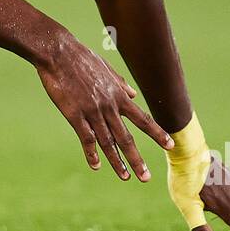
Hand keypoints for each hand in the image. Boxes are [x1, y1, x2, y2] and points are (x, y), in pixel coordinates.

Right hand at [35, 31, 173, 179]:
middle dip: (137, 159)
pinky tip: (96, 165)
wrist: (59, 53)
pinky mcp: (74, 114)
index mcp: (118, 95)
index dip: (157, 133)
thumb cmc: (81, 58)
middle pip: (126, 138)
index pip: (143, 118)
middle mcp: (109, 106)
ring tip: (126, 177)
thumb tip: (133, 94)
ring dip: (117, 162)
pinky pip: (86, 138)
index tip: (170, 145)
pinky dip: (91, 153)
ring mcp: (92, 111)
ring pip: (108, 142)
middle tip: (146, 177)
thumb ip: (121, 83)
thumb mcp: (106, 68)